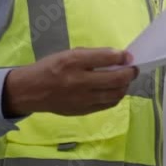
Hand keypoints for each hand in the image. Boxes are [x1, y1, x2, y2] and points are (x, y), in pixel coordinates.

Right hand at [2, 47, 137, 116]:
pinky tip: (115, 91)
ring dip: (125, 86)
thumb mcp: (68, 54)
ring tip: (125, 80)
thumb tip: (117, 57)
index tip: (128, 56)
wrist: (31, 91)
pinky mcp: (83, 111)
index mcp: (73, 62)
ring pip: (115, 94)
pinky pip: (107, 105)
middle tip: (133, 69)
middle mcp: (79, 81)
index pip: (106, 58)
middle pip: (115, 79)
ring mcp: (82, 99)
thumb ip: (92, 55)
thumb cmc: (51, 68)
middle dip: (130, 73)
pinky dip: (115, 97)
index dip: (123, 57)